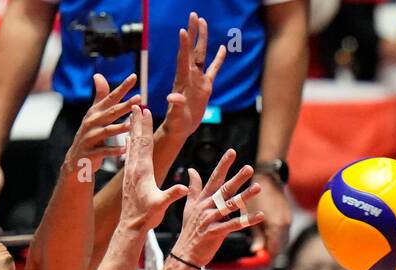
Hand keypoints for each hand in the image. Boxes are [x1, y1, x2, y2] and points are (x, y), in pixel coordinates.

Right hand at [63, 73, 140, 172]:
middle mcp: (92, 122)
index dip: (122, 87)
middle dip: (125, 105)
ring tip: (133, 124)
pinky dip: (115, 150)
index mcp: (95, 112)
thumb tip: (98, 75)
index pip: (110, 97)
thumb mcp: (94, 115)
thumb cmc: (90, 135)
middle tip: (139, 98)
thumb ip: (100, 97)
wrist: (76, 160)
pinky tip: (125, 149)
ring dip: (121, 127)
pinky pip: (104, 151)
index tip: (134, 76)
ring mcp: (90, 137)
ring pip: (108, 131)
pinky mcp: (91, 152)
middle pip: (111, 112)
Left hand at [122, 107, 188, 231]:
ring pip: (131, 144)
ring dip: (132, 128)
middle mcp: (134, 167)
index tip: (145, 110)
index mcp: (143, 170)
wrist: (130, 226)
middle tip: (136, 103)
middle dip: (137, 120)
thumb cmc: (146, 217)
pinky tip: (128, 138)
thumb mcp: (161, 205)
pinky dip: (129, 143)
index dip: (146, 126)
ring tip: (131, 115)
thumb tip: (184, 188)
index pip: (144, 143)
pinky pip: (129, 155)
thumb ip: (172, 195)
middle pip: (136, 138)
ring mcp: (130, 172)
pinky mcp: (128, 177)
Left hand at [161, 12, 226, 142]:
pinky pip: (213, 69)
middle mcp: (190, 76)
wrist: (180, 127)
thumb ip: (176, 105)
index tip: (183, 30)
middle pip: (192, 50)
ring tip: (204, 22)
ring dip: (202, 39)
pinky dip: (218, 59)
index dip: (184, 45)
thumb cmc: (176, 122)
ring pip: (202, 54)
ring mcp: (198, 79)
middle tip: (194, 15)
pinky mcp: (206, 86)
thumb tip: (172, 97)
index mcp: (182, 80)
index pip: (183, 59)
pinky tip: (222, 48)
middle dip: (193, 33)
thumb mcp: (176, 115)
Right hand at [171, 147, 263, 265]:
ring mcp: (211, 219)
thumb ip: (193, 188)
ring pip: (230, 205)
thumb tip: (191, 169)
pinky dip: (247, 220)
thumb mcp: (189, 206)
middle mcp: (207, 206)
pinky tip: (260, 216)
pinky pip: (234, 225)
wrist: (185, 252)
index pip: (214, 178)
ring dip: (245, 196)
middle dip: (237, 178)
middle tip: (250, 168)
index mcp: (202, 199)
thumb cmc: (190, 229)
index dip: (223, 165)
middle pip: (224, 189)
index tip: (232, 152)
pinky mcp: (215, 232)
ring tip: (258, 187)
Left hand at [247, 173, 290, 258]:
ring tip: (261, 252)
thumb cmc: (255, 196)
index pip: (274, 252)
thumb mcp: (251, 216)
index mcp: (277, 227)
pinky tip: (266, 239)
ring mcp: (288, 222)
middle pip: (279, 249)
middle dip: (269, 256)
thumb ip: (256, 236)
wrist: (268, 178)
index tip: (260, 268)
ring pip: (282, 242)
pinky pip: (283, 234)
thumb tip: (257, 251)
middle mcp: (285, 226)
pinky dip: (275, 239)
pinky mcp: (287, 218)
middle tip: (258, 262)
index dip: (267, 261)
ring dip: (272, 248)